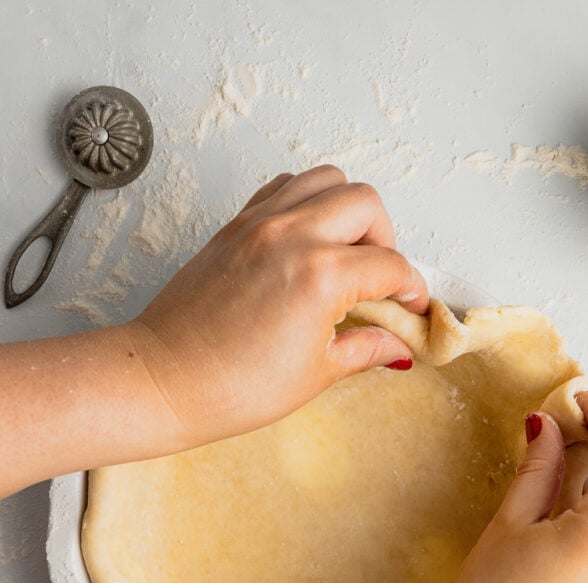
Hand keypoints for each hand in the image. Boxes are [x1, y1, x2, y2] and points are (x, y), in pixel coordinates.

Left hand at [130, 164, 427, 447]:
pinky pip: (284, 187)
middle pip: (366, 204)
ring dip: (347, 210)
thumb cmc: (231, 386)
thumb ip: (365, 348)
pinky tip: (308, 241)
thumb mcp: (315, 374)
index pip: (389, 266)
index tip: (411, 308)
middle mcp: (293, 235)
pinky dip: (307, 202)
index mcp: (321, 276)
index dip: (411, 290)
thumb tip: (396, 347)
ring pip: (326, 180)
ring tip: (345, 252)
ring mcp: (260, 223)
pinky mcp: (235, 225)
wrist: (165, 380)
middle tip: (379, 278)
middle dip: (385, 239)